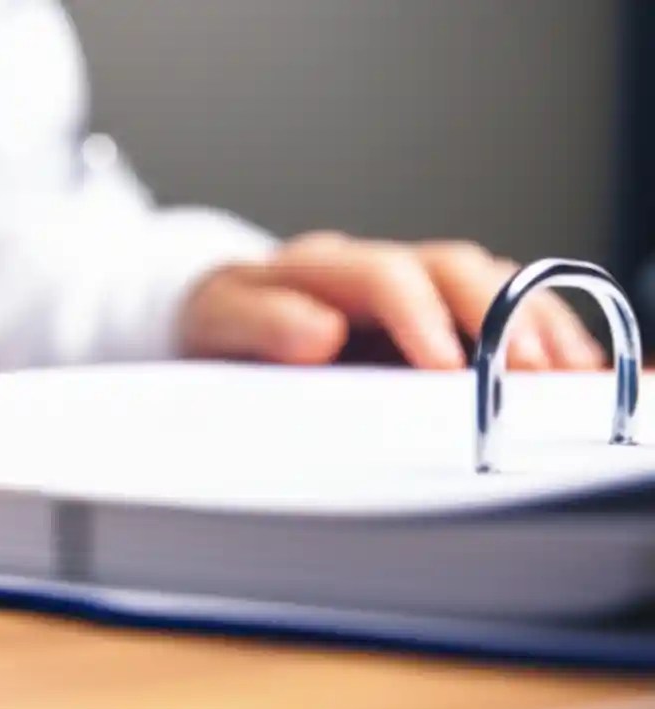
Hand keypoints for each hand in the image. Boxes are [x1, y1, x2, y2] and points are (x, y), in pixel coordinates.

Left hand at [179, 232, 604, 369]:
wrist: (211, 321)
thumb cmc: (216, 327)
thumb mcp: (216, 324)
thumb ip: (260, 325)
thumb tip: (319, 333)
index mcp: (317, 267)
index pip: (380, 275)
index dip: (419, 315)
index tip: (445, 366)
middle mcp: (370, 267)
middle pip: (449, 267)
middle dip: (497, 314)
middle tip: (529, 370)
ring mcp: (405, 287)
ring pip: (485, 282)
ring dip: (531, 322)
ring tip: (565, 373)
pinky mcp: (427, 314)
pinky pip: (494, 309)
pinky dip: (535, 333)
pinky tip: (564, 367)